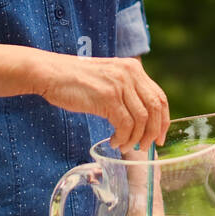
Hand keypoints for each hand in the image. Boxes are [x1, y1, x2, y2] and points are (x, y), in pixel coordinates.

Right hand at [34, 53, 169, 151]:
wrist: (51, 73)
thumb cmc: (76, 80)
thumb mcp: (108, 78)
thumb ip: (125, 90)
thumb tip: (141, 119)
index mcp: (133, 68)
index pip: (160, 97)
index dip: (163, 120)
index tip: (160, 136)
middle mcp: (130, 73)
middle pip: (155, 109)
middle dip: (153, 132)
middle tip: (145, 147)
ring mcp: (120, 84)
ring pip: (142, 119)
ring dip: (135, 138)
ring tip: (124, 145)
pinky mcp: (107, 97)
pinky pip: (125, 125)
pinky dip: (123, 138)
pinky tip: (114, 141)